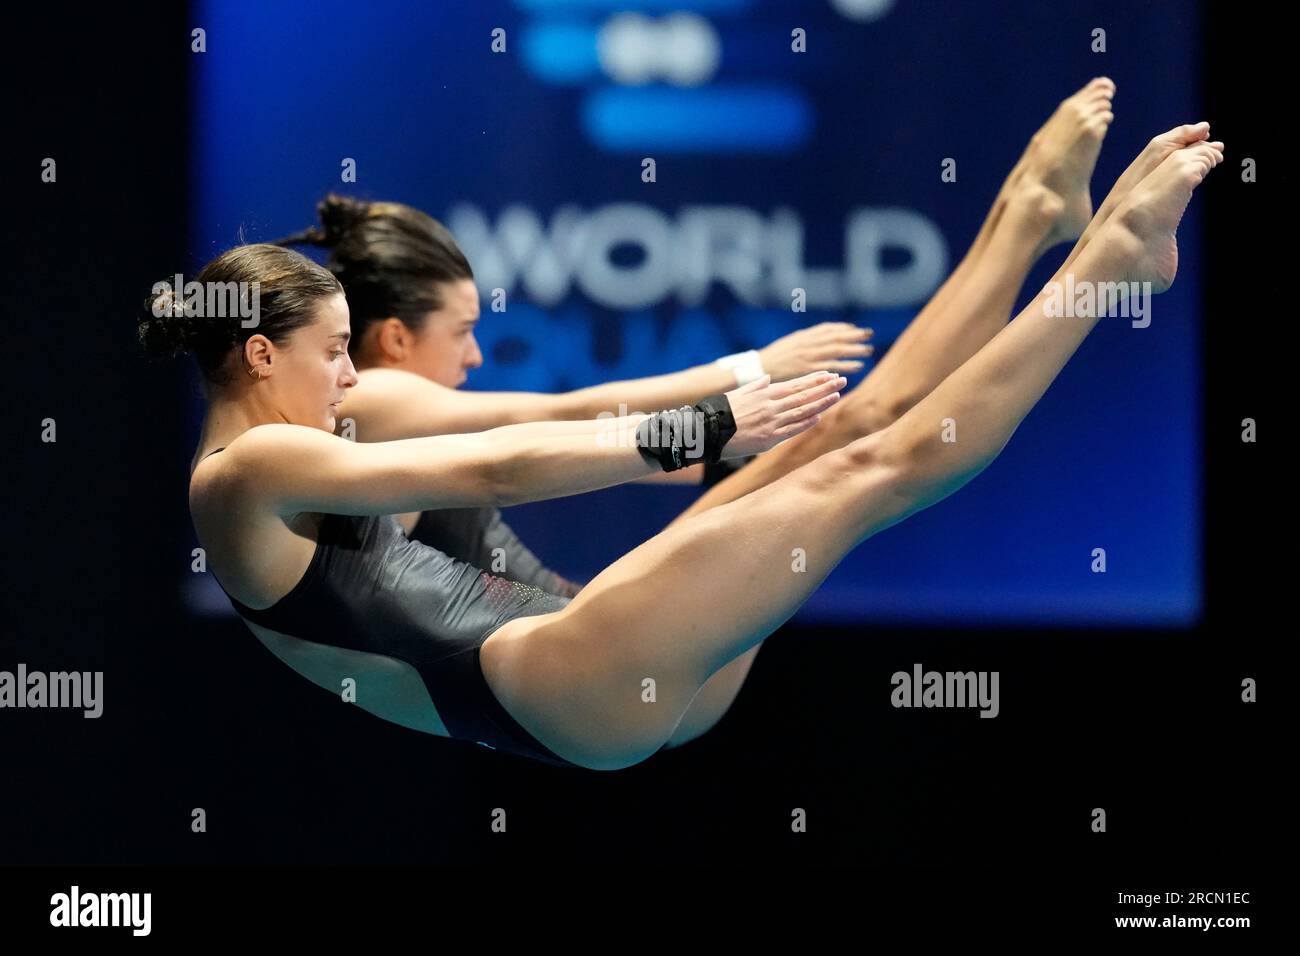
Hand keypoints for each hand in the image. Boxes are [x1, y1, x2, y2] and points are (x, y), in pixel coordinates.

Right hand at [721, 371, 845, 457]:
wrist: (707, 431)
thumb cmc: (720, 412)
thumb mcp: (737, 394)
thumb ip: (755, 386)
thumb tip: (768, 378)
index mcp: (764, 394)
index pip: (795, 385)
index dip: (813, 380)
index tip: (828, 375)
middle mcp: (770, 406)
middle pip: (803, 395)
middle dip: (824, 388)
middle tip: (841, 380)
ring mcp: (771, 422)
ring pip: (802, 411)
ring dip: (821, 403)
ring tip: (837, 396)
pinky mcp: (768, 439)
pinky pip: (792, 430)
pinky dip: (806, 423)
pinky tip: (819, 417)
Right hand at [757, 322, 873, 380]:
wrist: (759, 367)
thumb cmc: (773, 357)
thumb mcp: (791, 342)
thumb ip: (804, 341)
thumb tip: (818, 338)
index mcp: (803, 336)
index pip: (827, 329)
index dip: (842, 327)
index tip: (854, 328)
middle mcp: (808, 344)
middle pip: (836, 337)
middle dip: (854, 335)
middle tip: (868, 334)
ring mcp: (809, 356)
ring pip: (837, 350)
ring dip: (854, 349)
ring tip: (868, 350)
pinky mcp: (808, 369)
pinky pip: (832, 367)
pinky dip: (846, 365)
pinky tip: (858, 366)